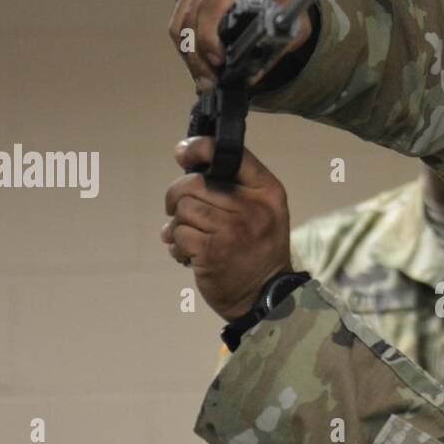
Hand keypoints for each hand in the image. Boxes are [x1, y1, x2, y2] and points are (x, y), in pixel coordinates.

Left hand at [162, 137, 292, 320]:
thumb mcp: (261, 211)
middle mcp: (253, 208)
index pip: (233, 154)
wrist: (264, 296)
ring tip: (189, 238)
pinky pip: (179, 234)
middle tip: (176, 210)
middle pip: (196, 183)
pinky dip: (177, 244)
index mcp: (267, 191)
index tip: (183, 152)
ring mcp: (233, 230)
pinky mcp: (213, 252)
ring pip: (184, 208)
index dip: (200, 147)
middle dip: (176, 195)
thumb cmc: (256, 249)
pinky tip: (187, 254)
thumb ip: (232, 185)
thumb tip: (183, 156)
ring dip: (177, 224)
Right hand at [168, 0, 309, 89]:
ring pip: (178, 21)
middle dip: (197, 55)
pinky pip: (177, 19)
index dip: (209, 38)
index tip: (218, 62)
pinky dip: (186, 44)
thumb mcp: (292, 20)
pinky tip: (200, 62)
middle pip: (190, 16)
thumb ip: (277, 46)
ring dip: (188, 54)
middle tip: (209, 81)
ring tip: (203, 78)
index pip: (212, 6)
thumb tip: (251, 76)